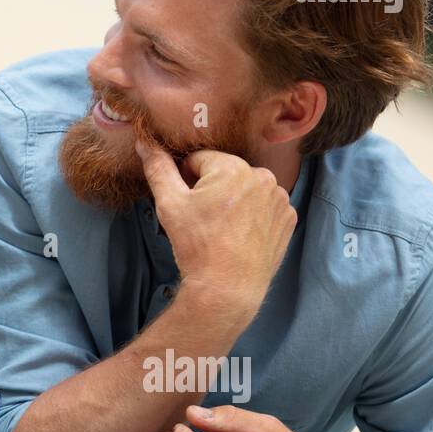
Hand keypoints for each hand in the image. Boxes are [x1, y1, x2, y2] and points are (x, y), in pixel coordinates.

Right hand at [137, 140, 295, 315]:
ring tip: (222, 229)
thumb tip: (144, 143)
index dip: (186, 180)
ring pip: (246, 189)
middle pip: (225, 174)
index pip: (199, 160)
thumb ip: (158, 168)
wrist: (228, 288)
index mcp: (233, 167)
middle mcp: (263, 177)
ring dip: (234, 201)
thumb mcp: (169, 204)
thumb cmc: (197, 245)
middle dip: (212, 189)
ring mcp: (279, 199)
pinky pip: (265, 207)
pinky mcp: (288, 220)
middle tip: (203, 220)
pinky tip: (241, 234)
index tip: (187, 205)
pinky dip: (253, 216)